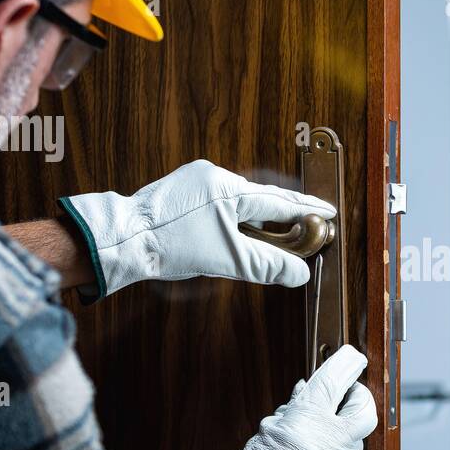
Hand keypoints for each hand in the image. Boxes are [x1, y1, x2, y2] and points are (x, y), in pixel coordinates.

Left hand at [59, 159, 334, 298]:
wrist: (123, 238)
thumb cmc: (169, 245)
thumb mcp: (228, 259)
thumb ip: (268, 264)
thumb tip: (300, 272)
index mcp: (229, 189)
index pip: (280, 202)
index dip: (306, 211)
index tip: (326, 212)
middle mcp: (214, 177)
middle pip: (261, 197)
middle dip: (285, 212)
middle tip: (308, 220)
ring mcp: (196, 180)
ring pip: (240, 200)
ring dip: (257, 218)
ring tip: (273, 235)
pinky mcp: (182, 189)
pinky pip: (220, 201)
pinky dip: (235, 216)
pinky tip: (237, 232)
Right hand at [203, 346, 376, 449]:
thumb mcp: (267, 434)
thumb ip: (293, 412)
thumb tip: (305, 393)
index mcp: (308, 418)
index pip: (336, 379)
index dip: (347, 364)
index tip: (352, 358)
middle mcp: (333, 439)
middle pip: (364, 407)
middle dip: (359, 399)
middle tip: (348, 398)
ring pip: (353, 444)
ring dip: (338, 443)